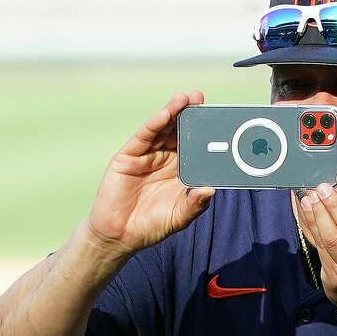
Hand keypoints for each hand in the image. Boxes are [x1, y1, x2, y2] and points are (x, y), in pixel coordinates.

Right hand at [86, 92, 214, 256]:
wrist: (119, 236)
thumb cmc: (150, 227)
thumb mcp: (178, 218)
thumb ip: (194, 205)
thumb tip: (211, 190)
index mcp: (179, 172)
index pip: (194, 147)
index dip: (204, 133)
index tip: (217, 120)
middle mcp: (164, 160)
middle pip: (178, 132)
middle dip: (189, 115)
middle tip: (201, 99)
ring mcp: (146, 156)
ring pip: (162, 130)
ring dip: (173, 112)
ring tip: (185, 99)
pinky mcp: (128, 157)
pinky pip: (143, 137)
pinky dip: (154, 124)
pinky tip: (164, 114)